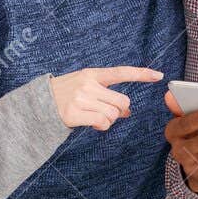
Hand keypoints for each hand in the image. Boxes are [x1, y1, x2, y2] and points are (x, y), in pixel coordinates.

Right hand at [48, 66, 163, 129]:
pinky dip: (101, 126)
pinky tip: (92, 123)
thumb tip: (127, 112)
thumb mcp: (85, 87)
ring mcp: (81, 98)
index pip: (121, 72)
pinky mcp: (75, 113)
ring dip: (108, 120)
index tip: (159, 76)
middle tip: (106, 111)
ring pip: (113, 114)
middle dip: (119, 110)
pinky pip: (102, 123)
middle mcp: (88, 84)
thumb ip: (105, 94)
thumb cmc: (66, 95)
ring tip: (94, 117)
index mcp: (92, 74)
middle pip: (122, 101)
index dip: (141, 74)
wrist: (38, 104)